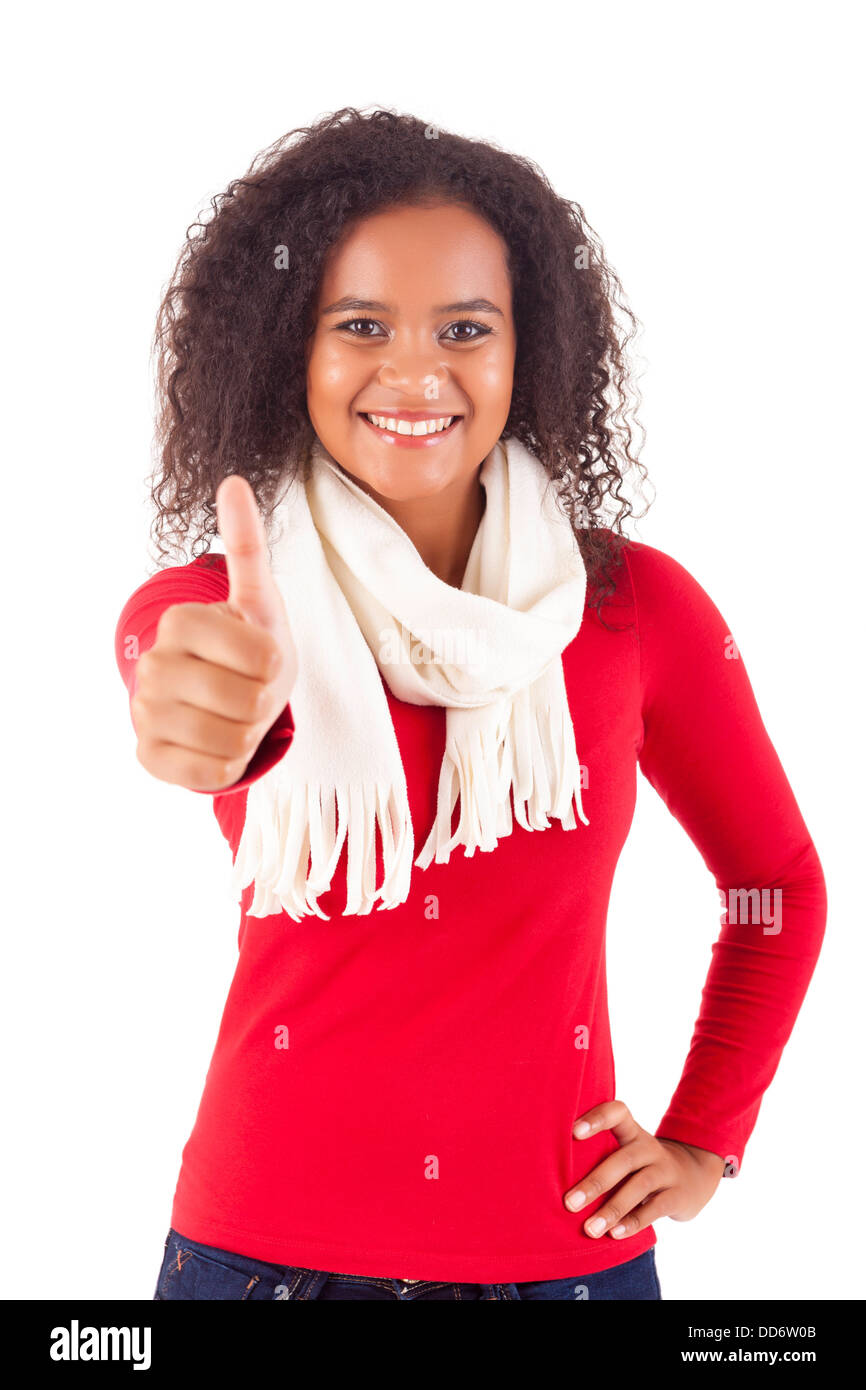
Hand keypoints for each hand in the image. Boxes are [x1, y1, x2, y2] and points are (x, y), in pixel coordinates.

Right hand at [132, 475, 297, 790]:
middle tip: (251, 693)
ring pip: (232, 739)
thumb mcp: (259, 601)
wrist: (224, 704)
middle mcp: (152, 665)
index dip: (276, 662)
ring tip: (236, 717)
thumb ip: (247, 547)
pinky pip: (212, 773)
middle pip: (250, 699)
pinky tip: (218, 744)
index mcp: (180, 623)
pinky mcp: (149, 756)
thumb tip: (234, 481)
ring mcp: (144, 711)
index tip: (264, 657)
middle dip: (266, 702)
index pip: (261, 654)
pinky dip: (229, 764)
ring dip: (250, 733)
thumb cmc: (250, 651)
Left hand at [564, 1098, 725, 1239]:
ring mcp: (665, 1170)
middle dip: (595, 1182)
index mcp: (631, 1131)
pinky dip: (633, 1222)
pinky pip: (655, 1208)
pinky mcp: (677, 1195)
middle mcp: (648, 1147)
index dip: (596, 1118)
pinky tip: (614, 1234)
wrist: (693, 1176)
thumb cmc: (640, 1165)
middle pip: (622, 1159)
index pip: (616, 1112)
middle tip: (569, 1203)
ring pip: (639, 1186)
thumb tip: (547, 1175)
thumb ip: (598, 1154)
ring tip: (590, 1229)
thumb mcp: (625, 1151)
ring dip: (612, 1208)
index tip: (573, 1132)